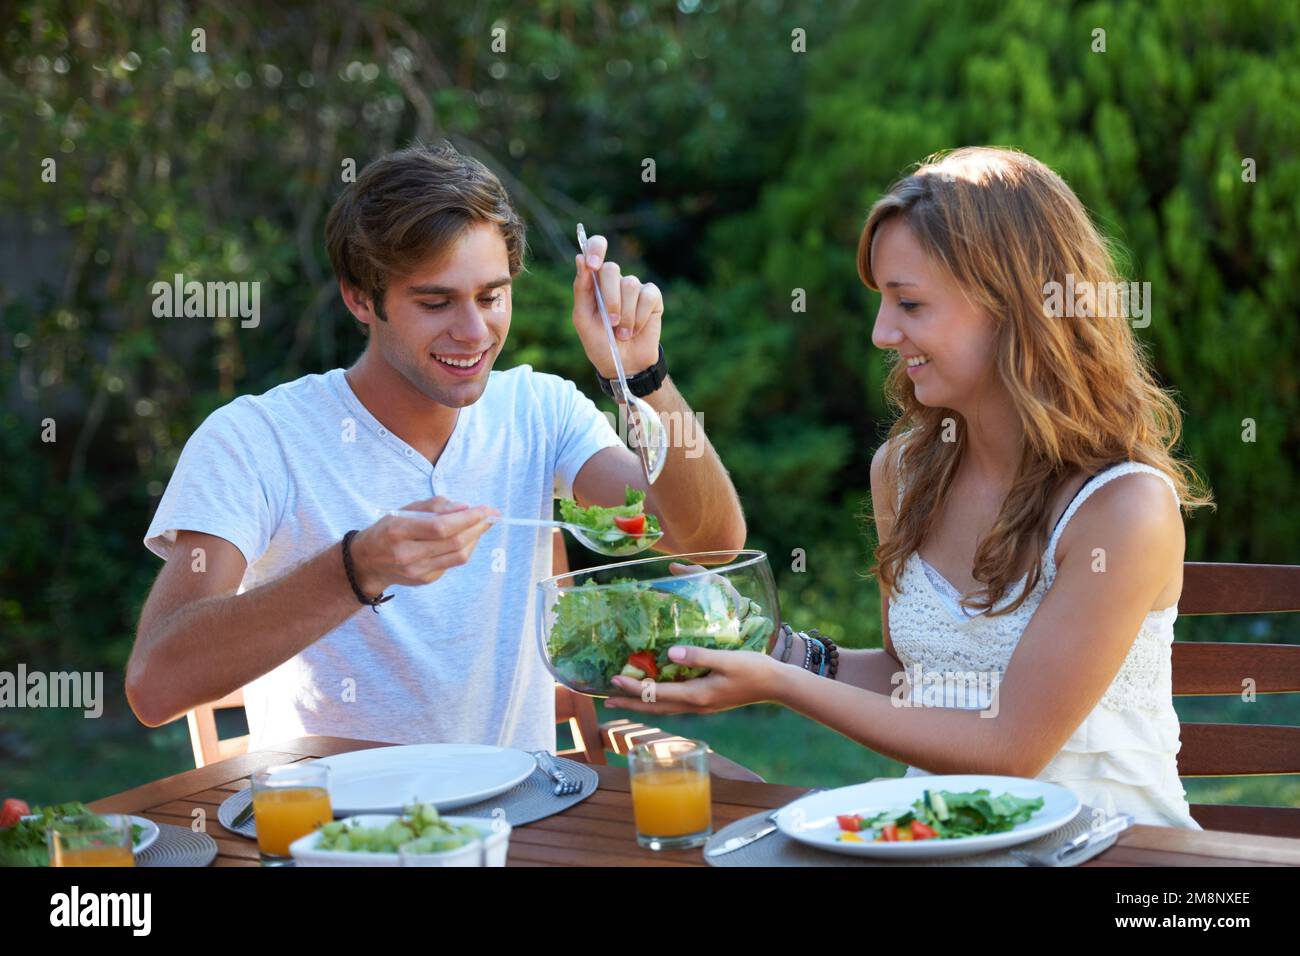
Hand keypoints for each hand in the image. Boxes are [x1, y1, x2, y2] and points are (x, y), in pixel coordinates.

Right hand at [349, 497, 498, 594]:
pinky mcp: (425, 580)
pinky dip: (464, 548)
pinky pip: (452, 563)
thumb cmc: (388, 530)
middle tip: (491, 516)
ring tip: (482, 525)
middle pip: (454, 542)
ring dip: (475, 539)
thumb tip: (464, 507)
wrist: (367, 562)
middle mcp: (408, 555)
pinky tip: (466, 537)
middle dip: (477, 527)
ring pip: (458, 556)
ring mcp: (417, 571)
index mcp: (399, 532)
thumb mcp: (404, 510)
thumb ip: (434, 506)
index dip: (468, 518)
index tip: (486, 509)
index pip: (441, 526)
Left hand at [572, 233, 662, 379]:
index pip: (595, 248)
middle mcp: (615, 281)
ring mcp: (635, 288)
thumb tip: (580, 258)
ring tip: (622, 333)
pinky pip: (647, 296)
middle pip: (612, 269)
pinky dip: (640, 316)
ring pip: (631, 285)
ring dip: (625, 315)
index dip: (595, 249)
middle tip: (610, 322)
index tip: (592, 264)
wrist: (623, 364)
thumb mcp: (583, 319)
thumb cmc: (600, 342)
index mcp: (595, 282)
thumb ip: (581, 290)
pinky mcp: (652, 298)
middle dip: (610, 298)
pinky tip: (636, 329)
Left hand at [603, 645, 782, 715]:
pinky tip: (655, 693)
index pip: (658, 694)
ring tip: (623, 699)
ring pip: (665, 707)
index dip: (635, 688)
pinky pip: (675, 703)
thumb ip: (699, 656)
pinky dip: (659, 700)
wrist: (776, 685)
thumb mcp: (727, 659)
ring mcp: (701, 705)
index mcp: (697, 695)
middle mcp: (696, 704)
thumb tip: (670, 654)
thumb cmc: (754, 669)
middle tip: (607, 700)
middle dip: (631, 702)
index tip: (615, 681)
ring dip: (643, 703)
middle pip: (656, 707)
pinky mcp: (707, 701)